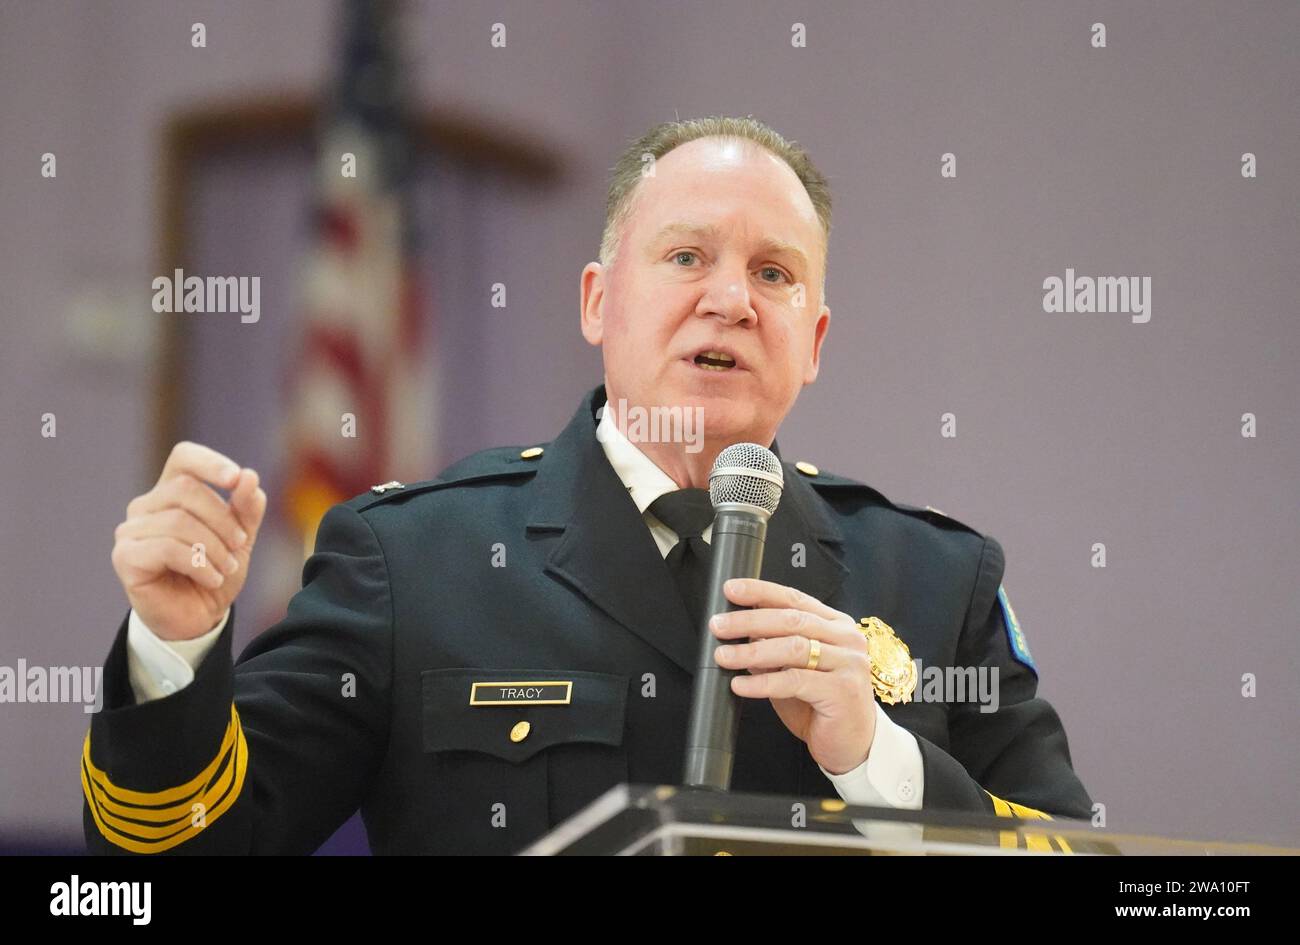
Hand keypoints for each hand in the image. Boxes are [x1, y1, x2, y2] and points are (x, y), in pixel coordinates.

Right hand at [111, 441, 266, 640]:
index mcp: (172, 491)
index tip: (236, 480)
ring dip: (213, 547)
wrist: (199, 618)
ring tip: (225, 568)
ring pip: (179, 520)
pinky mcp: (125, 557)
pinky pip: (167, 547)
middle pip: (186, 489)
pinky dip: (198, 563)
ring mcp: (131, 531)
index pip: (184, 457)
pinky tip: (210, 578)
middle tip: (239, 545)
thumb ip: (246, 508)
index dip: (211, 463)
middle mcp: (146, 506)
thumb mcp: (240, 538)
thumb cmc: (215, 573)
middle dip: (222, 519)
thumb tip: (248, 476)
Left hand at [709, 577, 876, 774]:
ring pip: (793, 647)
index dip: (761, 592)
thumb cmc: (822, 706)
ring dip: (752, 651)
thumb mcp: (793, 671)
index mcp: (836, 625)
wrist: (853, 745)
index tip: (732, 590)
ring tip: (723, 656)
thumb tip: (739, 634)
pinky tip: (741, 685)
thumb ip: (773, 651)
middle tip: (719, 625)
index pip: (795, 599)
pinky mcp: (843, 690)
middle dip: (749, 620)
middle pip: (791, 620)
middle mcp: (847, 639)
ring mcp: (849, 663)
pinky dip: (763, 682)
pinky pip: (794, 681)